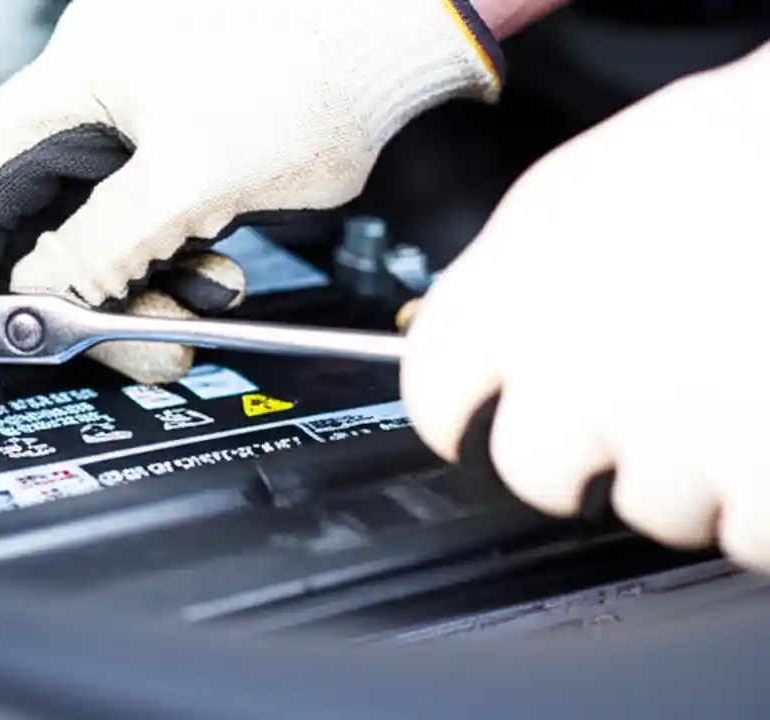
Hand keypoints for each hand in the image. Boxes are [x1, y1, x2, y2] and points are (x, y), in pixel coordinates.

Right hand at [0, 0, 502, 383]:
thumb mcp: (198, 173)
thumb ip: (109, 238)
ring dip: (136, 282)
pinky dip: (170, 257)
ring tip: (193, 304)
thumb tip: (47, 285)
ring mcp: (137, 118)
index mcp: (73, 81)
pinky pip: (147, 215)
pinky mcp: (180, 141)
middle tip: (106, 345)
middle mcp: (93, 96)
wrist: (398, 36)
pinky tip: (212, 271)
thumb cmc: (315, 63)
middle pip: (39, 216)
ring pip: (98, 226)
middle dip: (72, 294)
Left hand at [401, 42, 769, 569]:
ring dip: (685, 473)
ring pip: (648, 506)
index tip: (468, 422)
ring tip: (736, 394)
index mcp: (516, 289)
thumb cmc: (740, 149)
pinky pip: (744, 533)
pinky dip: (763, 501)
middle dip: (575, 456)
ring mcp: (669, 437)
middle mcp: (574, 373)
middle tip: (630, 413)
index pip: (433, 389)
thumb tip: (487, 334)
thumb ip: (520, 273)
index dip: (453, 410)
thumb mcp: (590, 185)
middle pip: (533, 468)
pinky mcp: (760, 483)